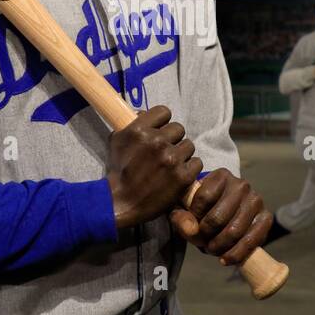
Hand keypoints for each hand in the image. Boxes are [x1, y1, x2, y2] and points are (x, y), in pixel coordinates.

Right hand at [106, 105, 201, 229]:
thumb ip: (132, 124)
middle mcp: (157, 142)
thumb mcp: (117, 141)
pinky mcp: (183, 176)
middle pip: (179, 129)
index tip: (159, 132)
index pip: (164, 112)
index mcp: (140, 130)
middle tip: (163, 153)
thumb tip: (144, 113)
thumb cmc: (119, 171)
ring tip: (169, 166)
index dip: (162, 123)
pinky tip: (177, 175)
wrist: (121, 202)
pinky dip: (189, 169)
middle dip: (172, 140)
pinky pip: (196, 163)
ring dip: (181, 154)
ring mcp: (172, 159)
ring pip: (189, 146)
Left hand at [168, 168, 272, 265]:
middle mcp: (241, 185)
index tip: (191, 226)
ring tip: (212, 250)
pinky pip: (251, 241)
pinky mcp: (266, 218)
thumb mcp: (186, 210)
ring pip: (234, 231)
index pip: (203, 198)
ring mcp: (256, 200)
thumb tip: (191, 229)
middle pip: (217, 217)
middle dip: (206, 236)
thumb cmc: (204, 210)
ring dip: (219, 247)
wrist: (228, 214)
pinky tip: (225, 259)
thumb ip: (181, 217)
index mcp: (221, 176)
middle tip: (201, 243)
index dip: (193, 218)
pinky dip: (236, 254)